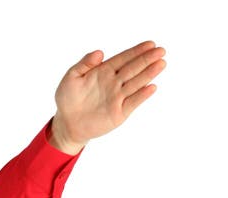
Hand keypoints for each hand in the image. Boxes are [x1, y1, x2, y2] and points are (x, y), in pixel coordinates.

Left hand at [50, 40, 166, 153]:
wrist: (67, 123)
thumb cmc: (68, 99)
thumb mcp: (71, 78)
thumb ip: (84, 64)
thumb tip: (99, 52)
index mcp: (104, 72)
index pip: (123, 59)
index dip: (136, 51)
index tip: (150, 44)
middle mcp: (114, 83)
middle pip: (133, 68)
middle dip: (147, 59)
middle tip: (161, 50)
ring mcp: (118, 97)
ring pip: (136, 83)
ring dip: (149, 74)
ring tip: (161, 64)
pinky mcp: (119, 113)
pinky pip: (133, 102)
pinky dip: (142, 96)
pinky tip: (151, 87)